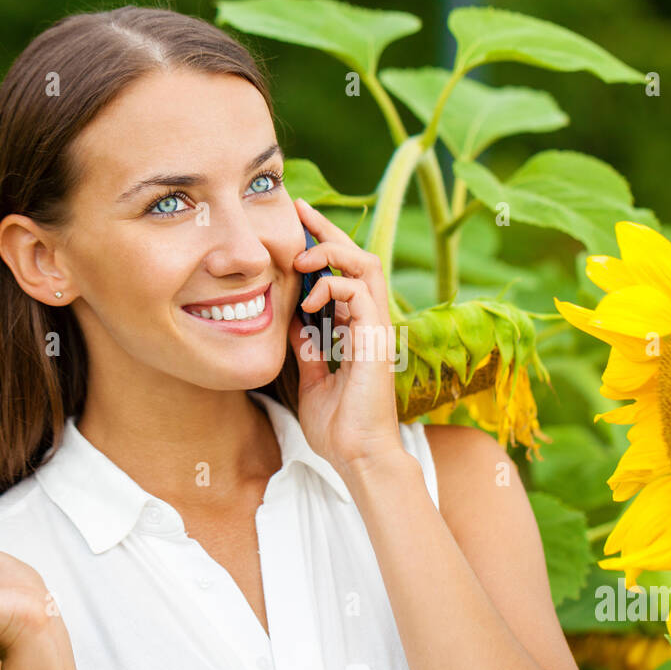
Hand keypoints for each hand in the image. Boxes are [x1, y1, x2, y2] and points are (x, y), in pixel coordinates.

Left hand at [287, 197, 407, 474]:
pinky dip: (333, 287)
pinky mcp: (376, 339)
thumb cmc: (339, 427)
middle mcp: (371, 322)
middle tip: (300, 212)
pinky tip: (309, 301)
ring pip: (365, 265)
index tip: (298, 223)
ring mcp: (377, 329)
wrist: (358, 457)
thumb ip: (307, 349)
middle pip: (359, 257)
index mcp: (358, 329)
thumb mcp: (312, 381)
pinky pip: (360, 293)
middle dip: (329, 231)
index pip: (345, 273)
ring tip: (301, 259)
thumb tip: (292, 321)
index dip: (323, 244)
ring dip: (332, 253)